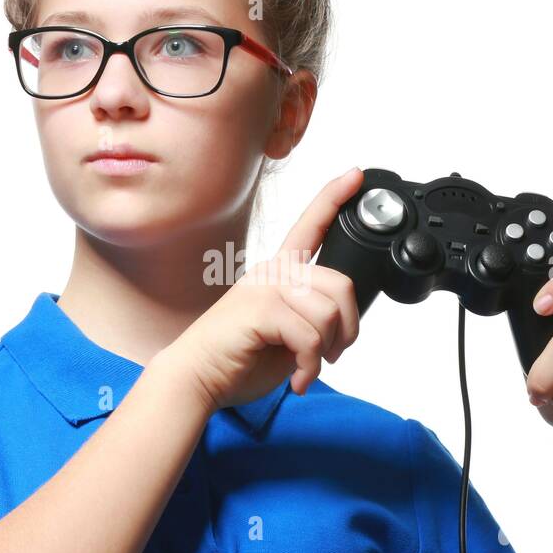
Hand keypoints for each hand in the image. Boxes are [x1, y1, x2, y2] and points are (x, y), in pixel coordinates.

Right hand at [167, 167, 363, 412]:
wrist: (197, 377)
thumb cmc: (238, 358)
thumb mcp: (286, 333)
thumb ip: (311, 317)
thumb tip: (343, 324)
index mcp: (278, 272)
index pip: (310, 226)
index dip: (334, 198)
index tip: (355, 174)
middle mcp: (273, 272)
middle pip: (340, 284)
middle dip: (347, 328)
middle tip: (331, 354)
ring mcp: (265, 287)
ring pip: (328, 314)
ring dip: (325, 352)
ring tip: (305, 368)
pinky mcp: (260, 308)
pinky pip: (309, 335)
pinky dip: (309, 365)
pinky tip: (297, 378)